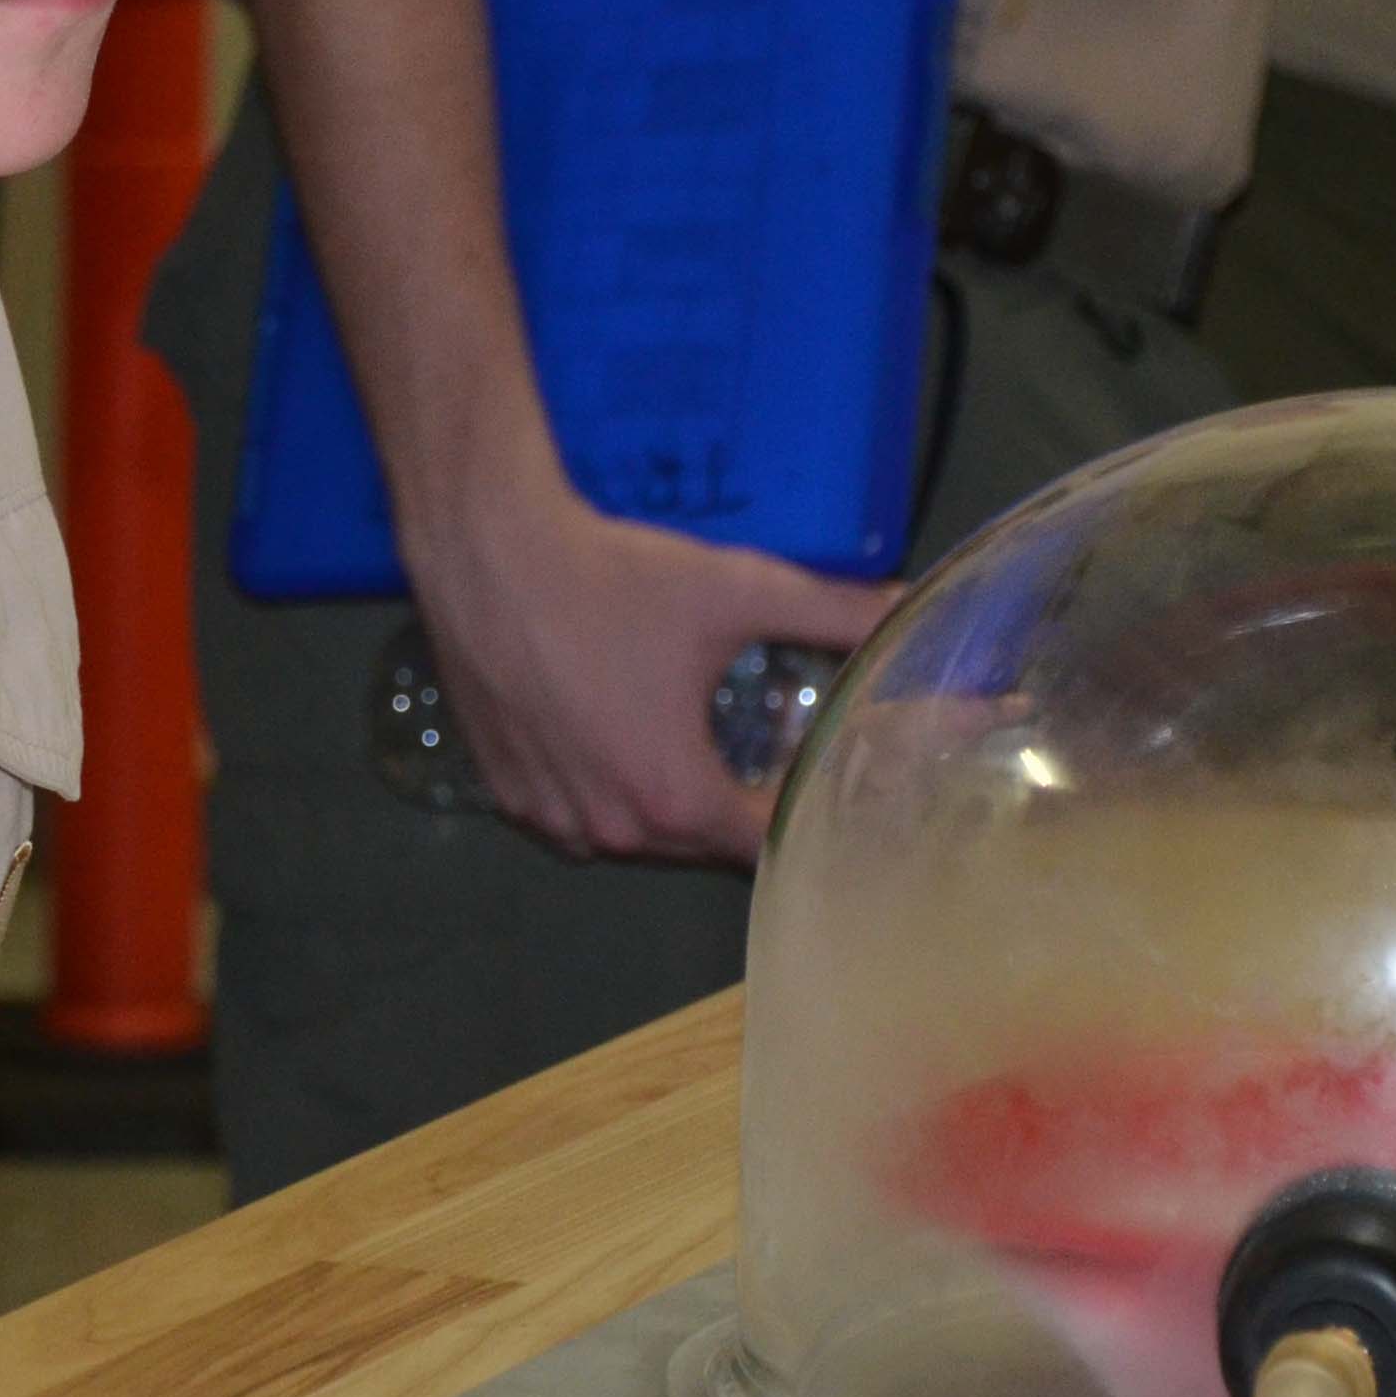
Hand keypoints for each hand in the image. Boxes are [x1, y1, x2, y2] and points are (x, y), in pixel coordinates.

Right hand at [416, 490, 900, 864]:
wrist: (488, 550)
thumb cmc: (615, 577)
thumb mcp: (736, 589)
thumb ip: (833, 610)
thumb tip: (906, 607)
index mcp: (676, 798)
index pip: (763, 846)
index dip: (799, 816)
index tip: (817, 781)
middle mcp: (612, 830)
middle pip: (699, 846)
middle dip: (734, 810)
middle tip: (760, 758)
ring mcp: (551, 818)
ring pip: (633, 838)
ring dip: (665, 807)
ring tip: (688, 751)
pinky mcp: (503, 793)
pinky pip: (574, 821)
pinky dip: (602, 797)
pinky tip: (614, 744)